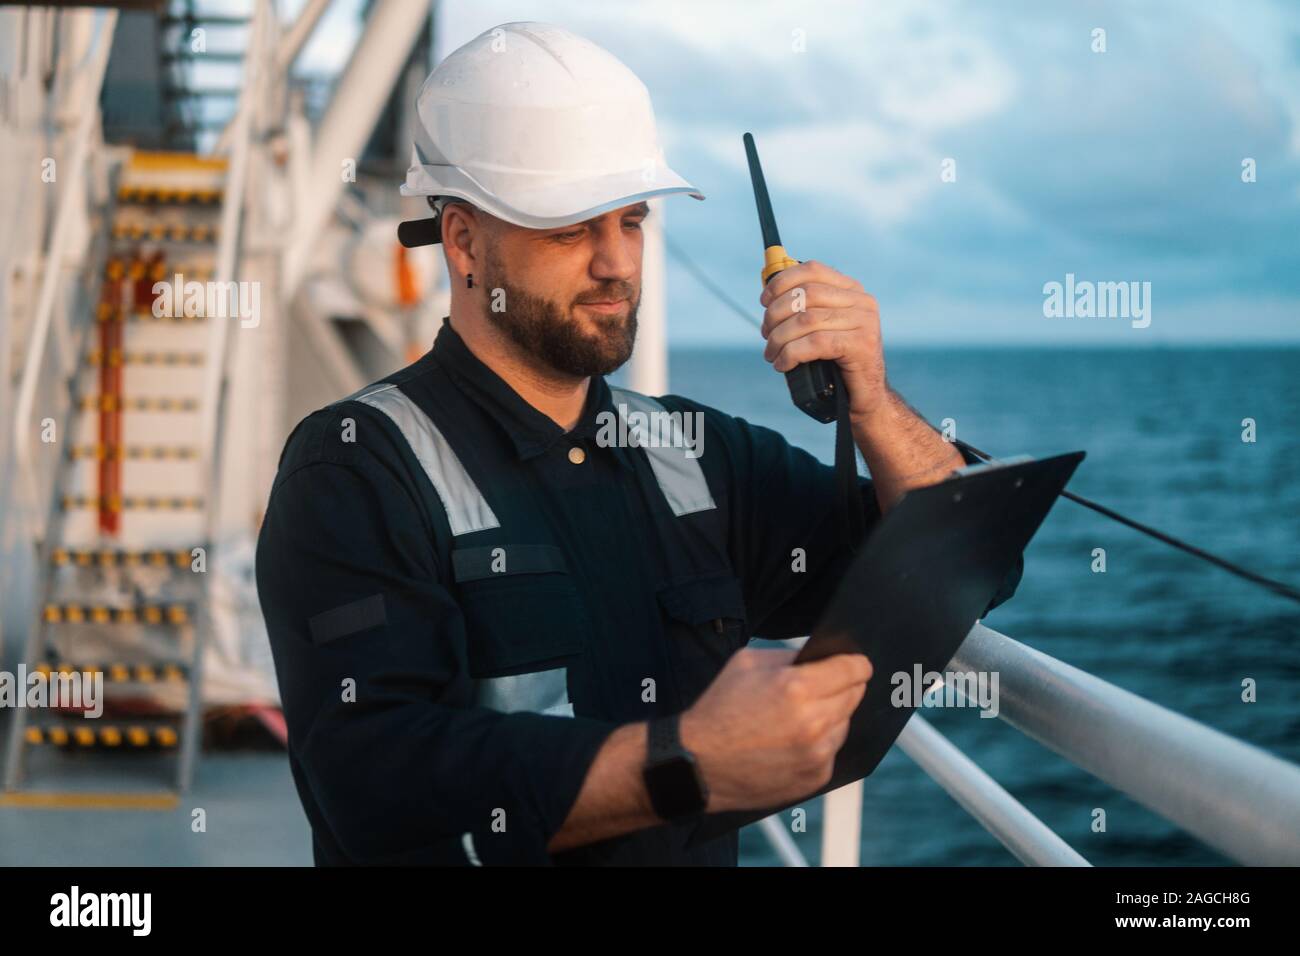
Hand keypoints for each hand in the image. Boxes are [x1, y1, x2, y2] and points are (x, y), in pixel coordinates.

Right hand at [679, 646, 871, 813]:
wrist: (698, 763)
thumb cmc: (718, 709)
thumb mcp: (747, 663)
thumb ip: (789, 656)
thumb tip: (821, 657)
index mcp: (798, 688)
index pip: (852, 670)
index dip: (856, 663)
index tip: (858, 664)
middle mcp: (814, 722)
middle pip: (855, 696)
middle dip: (844, 687)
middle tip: (828, 685)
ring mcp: (817, 754)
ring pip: (845, 724)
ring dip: (832, 716)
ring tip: (802, 715)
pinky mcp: (815, 777)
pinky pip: (831, 751)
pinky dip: (820, 743)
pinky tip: (794, 739)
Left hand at [759, 260, 886, 424]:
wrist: (865, 396)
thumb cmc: (836, 363)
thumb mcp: (821, 328)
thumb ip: (805, 309)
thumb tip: (768, 298)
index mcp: (851, 290)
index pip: (812, 270)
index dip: (782, 282)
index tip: (764, 301)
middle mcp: (861, 301)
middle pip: (805, 295)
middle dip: (776, 314)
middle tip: (767, 335)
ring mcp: (864, 322)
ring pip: (806, 320)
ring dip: (779, 338)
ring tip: (771, 354)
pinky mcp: (861, 345)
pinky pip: (815, 343)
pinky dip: (791, 354)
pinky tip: (782, 364)